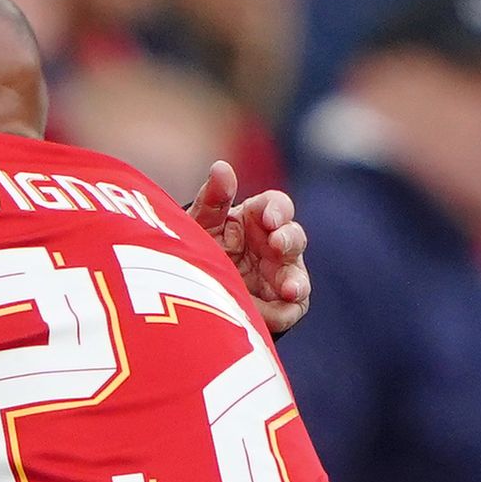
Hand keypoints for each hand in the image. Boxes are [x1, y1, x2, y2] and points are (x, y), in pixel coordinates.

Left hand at [187, 161, 310, 334]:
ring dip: (296, 281)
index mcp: (256, 219)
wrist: (183, 292)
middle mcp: (272, 245)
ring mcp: (278, 276)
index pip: (276, 206)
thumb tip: (221, 167)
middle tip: (278, 245)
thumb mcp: (198, 226)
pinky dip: (281, 311)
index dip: (277, 210)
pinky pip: (289, 309)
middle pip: (293, 237)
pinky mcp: (278, 306)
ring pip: (297, 275)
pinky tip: (270, 314)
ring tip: (289, 289)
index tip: (269, 219)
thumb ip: (212, 199)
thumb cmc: (195, 249)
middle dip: (289, 240)